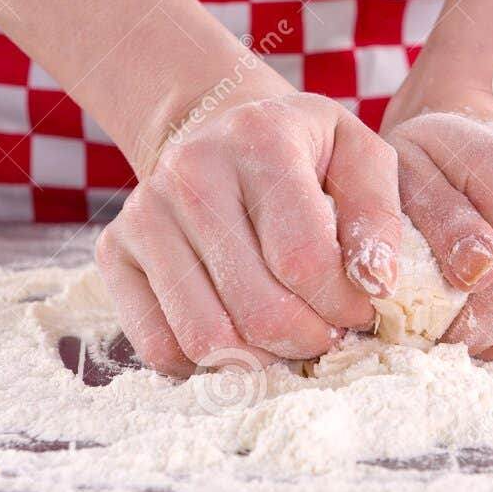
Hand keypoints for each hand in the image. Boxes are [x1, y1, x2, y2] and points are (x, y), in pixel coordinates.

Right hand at [96, 92, 402, 375]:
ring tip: (285, 335)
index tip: (360, 309)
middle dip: (308, 339)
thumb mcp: (357, 153)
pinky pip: (159, 346)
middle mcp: (191, 172)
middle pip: (258, 309)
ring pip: (206, 338)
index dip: (343, 305)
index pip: (304, 261)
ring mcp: (144, 214)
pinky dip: (204, 363)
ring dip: (259, 358)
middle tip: (325, 331)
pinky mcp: (114, 251)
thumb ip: (378, 214)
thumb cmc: (299, 152)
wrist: (213, 128)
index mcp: (259, 140)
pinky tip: (236, 334)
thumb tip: (377, 286)